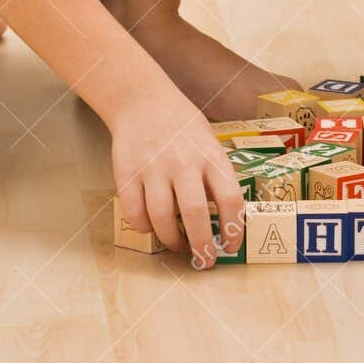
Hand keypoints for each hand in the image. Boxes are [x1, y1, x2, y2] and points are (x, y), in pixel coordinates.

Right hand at [109, 81, 244, 267]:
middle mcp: (184, 163)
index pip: (231, 198)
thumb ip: (215, 175)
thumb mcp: (209, 143)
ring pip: (162, 218)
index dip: (235, 229)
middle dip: (201, 246)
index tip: (231, 246)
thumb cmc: (182, 126)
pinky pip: (135, 213)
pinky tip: (150, 226)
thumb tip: (225, 219)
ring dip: (171, 240)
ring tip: (176, 245)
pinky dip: (144, 228)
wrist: (142, 101)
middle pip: (195, 214)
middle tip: (204, 261)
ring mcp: (154, 168)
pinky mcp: (128, 173)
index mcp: (211, 155)